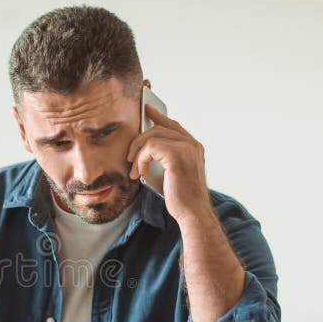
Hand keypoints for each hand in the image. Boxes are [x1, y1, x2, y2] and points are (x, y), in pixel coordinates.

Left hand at [126, 104, 212, 224]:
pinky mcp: (177, 156)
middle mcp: (192, 144)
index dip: (158, 115)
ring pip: (153, 137)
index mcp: (193, 147)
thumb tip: (142, 150)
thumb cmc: (180, 197)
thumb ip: (161, 158)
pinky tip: (139, 173)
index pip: (173, 124)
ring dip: (138, 153)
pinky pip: (150, 147)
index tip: (146, 109)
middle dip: (140, 138)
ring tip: (133, 169)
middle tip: (129, 156)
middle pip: (160, 127)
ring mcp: (187, 148)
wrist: (192, 212)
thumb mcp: (169, 172)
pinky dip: (140, 159)